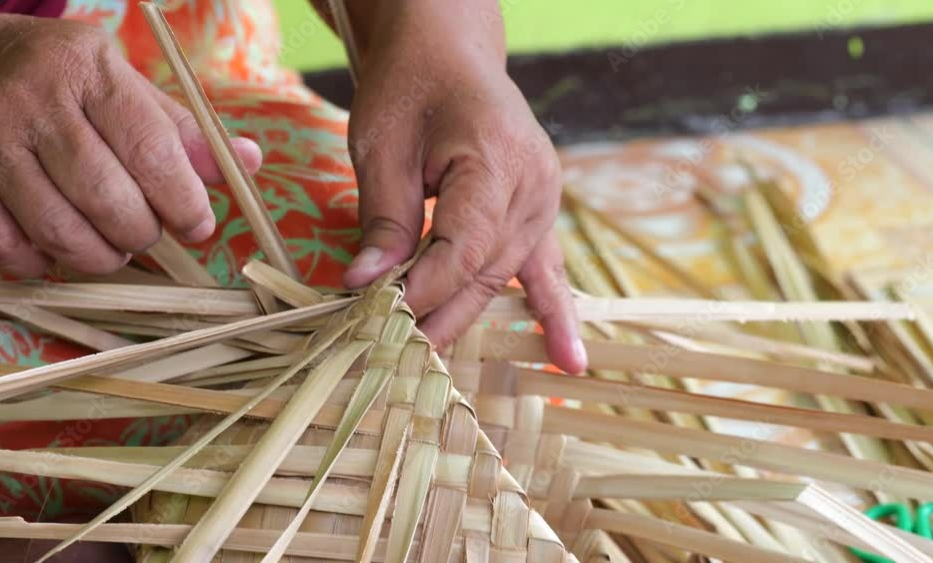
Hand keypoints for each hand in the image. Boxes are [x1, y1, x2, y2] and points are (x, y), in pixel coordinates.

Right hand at [0, 10, 261, 277]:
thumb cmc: (54, 78)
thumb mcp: (120, 82)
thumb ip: (181, 128)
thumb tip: (250, 162)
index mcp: (89, 71)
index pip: (152, 151)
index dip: (185, 202)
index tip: (199, 226)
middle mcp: (32, 101)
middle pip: (108, 200)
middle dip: (142, 234)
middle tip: (146, 234)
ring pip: (60, 232)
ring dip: (99, 258)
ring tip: (111, 247)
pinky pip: (6, 247)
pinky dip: (41, 263)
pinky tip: (56, 250)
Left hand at [340, 6, 586, 373]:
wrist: (450, 54)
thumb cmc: (411, 86)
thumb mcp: (382, 145)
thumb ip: (384, 219)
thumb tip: (365, 285)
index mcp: (495, 160)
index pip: (461, 249)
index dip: (422, 291)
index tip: (377, 318)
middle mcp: (532, 185)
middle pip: (484, 271)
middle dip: (436, 315)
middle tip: (390, 353)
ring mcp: (544, 200)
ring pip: (503, 277)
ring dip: (464, 317)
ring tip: (430, 361)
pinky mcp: (539, 211)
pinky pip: (546, 269)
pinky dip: (553, 313)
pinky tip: (568, 359)